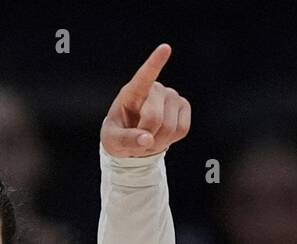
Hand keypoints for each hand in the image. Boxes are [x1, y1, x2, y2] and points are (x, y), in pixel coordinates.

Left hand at [101, 43, 190, 157]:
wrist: (134, 139)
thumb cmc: (119, 135)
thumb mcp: (112, 141)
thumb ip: (126, 140)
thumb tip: (147, 139)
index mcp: (132, 92)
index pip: (144, 76)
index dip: (155, 62)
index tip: (165, 48)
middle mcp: (155, 88)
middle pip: (154, 118)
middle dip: (147, 137)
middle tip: (138, 141)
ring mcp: (172, 95)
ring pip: (170, 127)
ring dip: (158, 142)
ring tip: (148, 139)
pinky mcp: (183, 106)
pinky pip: (182, 129)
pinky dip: (170, 140)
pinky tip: (161, 135)